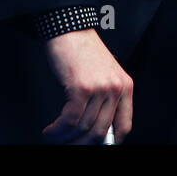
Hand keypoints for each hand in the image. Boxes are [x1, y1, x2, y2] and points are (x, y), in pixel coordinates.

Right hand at [42, 28, 133, 143]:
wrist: (70, 30)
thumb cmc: (83, 52)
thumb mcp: (104, 75)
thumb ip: (105, 100)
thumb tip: (95, 130)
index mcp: (125, 87)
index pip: (123, 126)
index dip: (108, 142)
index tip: (94, 146)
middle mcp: (116, 88)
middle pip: (100, 132)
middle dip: (81, 144)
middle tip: (68, 145)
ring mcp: (99, 88)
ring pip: (82, 128)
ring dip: (64, 138)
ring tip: (54, 137)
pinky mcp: (81, 88)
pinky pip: (69, 120)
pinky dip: (57, 131)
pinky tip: (51, 131)